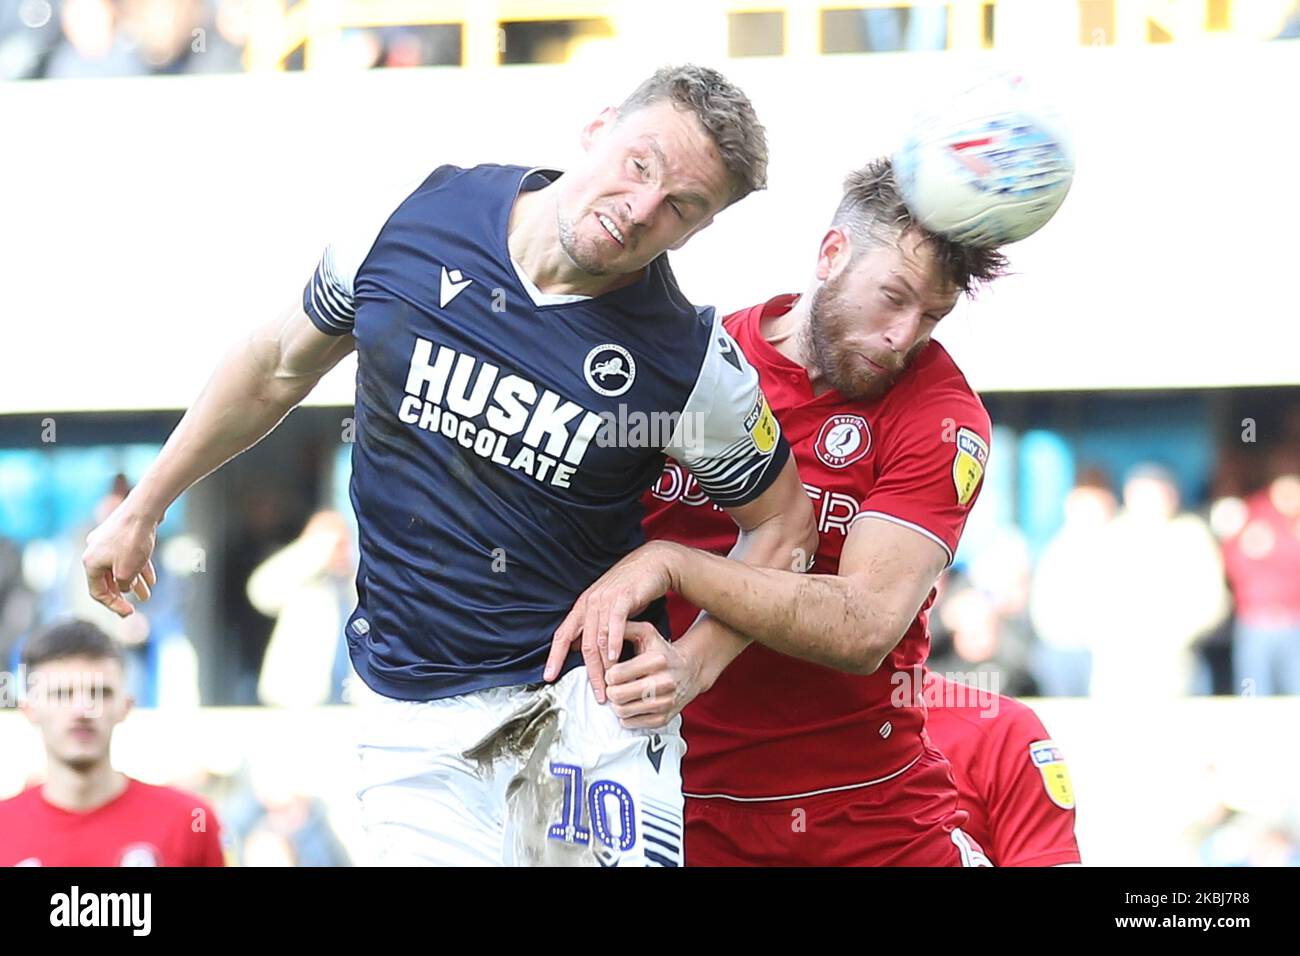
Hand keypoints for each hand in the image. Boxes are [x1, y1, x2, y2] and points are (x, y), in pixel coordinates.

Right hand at [82, 500, 158, 617]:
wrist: (143, 510)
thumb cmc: (132, 540)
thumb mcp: (127, 572)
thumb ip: (123, 585)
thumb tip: (125, 587)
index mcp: (90, 562)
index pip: (97, 591)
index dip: (113, 605)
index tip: (129, 613)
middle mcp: (95, 551)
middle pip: (108, 580)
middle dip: (123, 594)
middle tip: (135, 606)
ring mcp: (108, 542)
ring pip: (120, 568)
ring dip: (134, 582)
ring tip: (147, 595)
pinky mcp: (122, 535)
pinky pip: (128, 557)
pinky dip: (138, 568)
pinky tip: (151, 579)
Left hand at [543, 540, 683, 701]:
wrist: (652, 564)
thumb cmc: (631, 589)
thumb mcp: (606, 608)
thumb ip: (592, 627)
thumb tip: (576, 647)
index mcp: (583, 607)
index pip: (562, 634)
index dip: (554, 656)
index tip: (548, 676)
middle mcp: (590, 603)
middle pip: (583, 643)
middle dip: (590, 672)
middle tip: (598, 693)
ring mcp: (606, 599)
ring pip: (598, 637)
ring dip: (603, 663)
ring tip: (609, 682)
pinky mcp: (623, 596)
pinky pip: (615, 622)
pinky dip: (614, 640)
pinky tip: (616, 656)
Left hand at [604, 622, 702, 728]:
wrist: (690, 671)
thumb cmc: (662, 651)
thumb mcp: (647, 633)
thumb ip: (625, 628)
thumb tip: (603, 630)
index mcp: (657, 660)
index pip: (615, 675)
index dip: (608, 674)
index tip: (612, 672)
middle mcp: (664, 683)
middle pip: (617, 695)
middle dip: (610, 690)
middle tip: (614, 685)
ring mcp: (665, 702)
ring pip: (622, 712)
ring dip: (617, 704)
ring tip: (622, 694)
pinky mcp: (664, 718)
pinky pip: (632, 723)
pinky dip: (626, 716)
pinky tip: (632, 704)